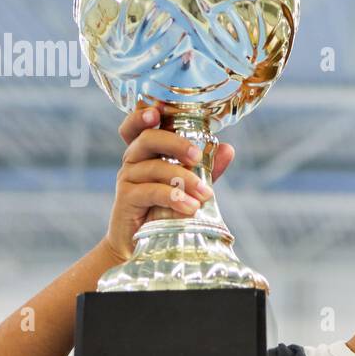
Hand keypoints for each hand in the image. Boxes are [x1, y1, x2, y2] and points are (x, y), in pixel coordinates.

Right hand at [102, 103, 236, 261]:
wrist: (142, 243)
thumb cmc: (164, 208)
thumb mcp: (187, 186)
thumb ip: (205, 168)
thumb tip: (228, 149)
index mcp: (147, 151)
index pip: (137, 126)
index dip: (141, 115)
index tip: (156, 112)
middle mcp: (133, 159)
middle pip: (148, 139)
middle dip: (175, 143)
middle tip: (197, 155)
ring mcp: (127, 178)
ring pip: (154, 167)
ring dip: (184, 179)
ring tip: (205, 195)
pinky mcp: (127, 199)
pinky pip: (151, 192)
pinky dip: (173, 197)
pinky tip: (190, 207)